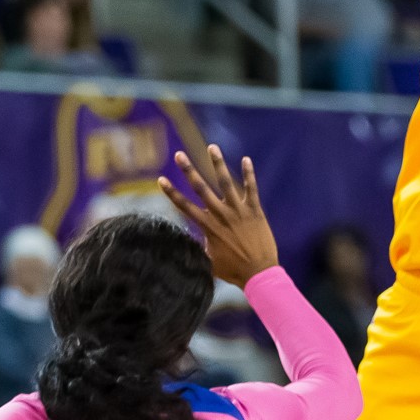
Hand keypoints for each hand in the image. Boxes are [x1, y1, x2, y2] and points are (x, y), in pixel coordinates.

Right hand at [158, 146, 278, 287]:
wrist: (258, 272)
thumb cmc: (233, 270)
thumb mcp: (210, 260)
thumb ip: (201, 247)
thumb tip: (189, 244)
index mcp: (208, 227)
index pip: (185, 206)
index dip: (171, 192)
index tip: (160, 179)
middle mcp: (221, 215)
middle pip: (201, 188)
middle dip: (189, 170)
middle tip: (180, 154)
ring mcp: (239, 211)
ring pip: (226, 182)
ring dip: (218, 164)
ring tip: (212, 147)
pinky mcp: (255, 211)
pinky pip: (251, 188)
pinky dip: (249, 174)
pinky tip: (246, 159)